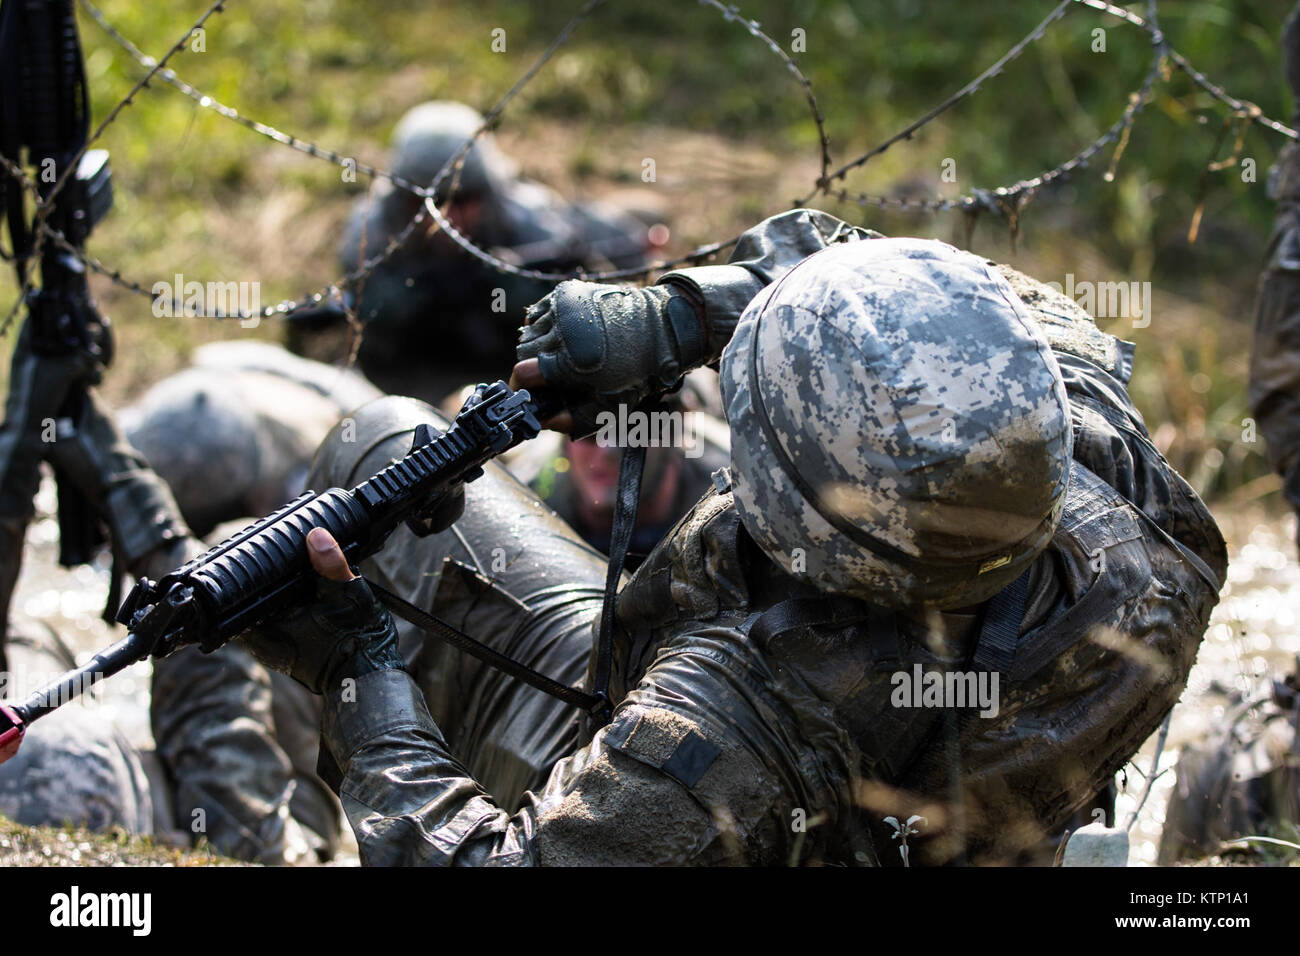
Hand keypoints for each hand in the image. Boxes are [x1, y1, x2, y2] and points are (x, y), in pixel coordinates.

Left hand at [237, 528, 405, 694]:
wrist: (372, 679)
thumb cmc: (359, 643)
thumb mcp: (348, 596)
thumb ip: (331, 565)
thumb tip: (316, 535)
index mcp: (267, 629)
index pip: (244, 592)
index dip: (253, 570)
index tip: (262, 550)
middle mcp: (265, 642)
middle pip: (257, 600)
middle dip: (269, 579)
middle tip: (282, 554)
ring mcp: (276, 649)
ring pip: (270, 611)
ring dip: (282, 595)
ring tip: (297, 573)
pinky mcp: (290, 652)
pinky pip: (282, 622)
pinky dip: (291, 608)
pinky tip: (307, 595)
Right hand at [513, 280, 705, 434]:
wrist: (661, 329)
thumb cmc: (637, 374)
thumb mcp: (610, 407)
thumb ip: (573, 420)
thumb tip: (543, 421)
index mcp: (572, 362)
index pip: (523, 373)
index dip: (523, 386)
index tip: (528, 391)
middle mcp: (564, 332)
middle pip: (524, 352)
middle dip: (532, 366)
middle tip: (549, 375)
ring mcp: (564, 308)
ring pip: (530, 330)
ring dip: (538, 345)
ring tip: (559, 354)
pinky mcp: (567, 292)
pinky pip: (539, 311)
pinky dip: (544, 325)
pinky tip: (562, 335)